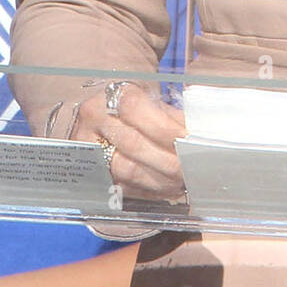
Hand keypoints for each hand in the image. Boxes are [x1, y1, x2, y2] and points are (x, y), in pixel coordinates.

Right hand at [71, 84, 186, 200]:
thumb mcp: (153, 102)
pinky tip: (167, 189)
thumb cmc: (138, 109)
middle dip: (167, 160)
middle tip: (190, 167)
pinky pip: (122, 188)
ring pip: (127, 170)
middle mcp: (94, 120)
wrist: (107, 119)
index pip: (136, 108)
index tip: (187, 140)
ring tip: (182, 180)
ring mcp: (89, 148)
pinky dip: (149, 191)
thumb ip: (173, 118)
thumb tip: (197, 136)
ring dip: (160, 179)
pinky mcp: (92, 173)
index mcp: (112, 95)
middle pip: (133, 144)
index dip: (164, 127)